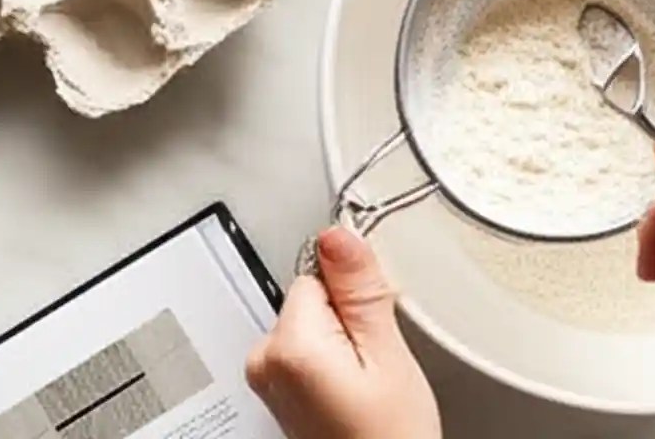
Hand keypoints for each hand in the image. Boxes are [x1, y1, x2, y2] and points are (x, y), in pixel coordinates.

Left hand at [247, 228, 440, 438]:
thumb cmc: (389, 438)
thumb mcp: (389, 356)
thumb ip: (360, 290)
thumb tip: (338, 235)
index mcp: (289, 346)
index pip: (317, 273)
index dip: (355, 295)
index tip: (374, 325)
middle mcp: (265, 361)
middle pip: (311, 298)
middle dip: (346, 318)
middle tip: (375, 361)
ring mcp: (268, 380)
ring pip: (311, 323)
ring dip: (340, 341)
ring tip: (365, 381)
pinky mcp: (278, 392)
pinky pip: (307, 350)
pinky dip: (332, 361)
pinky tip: (353, 390)